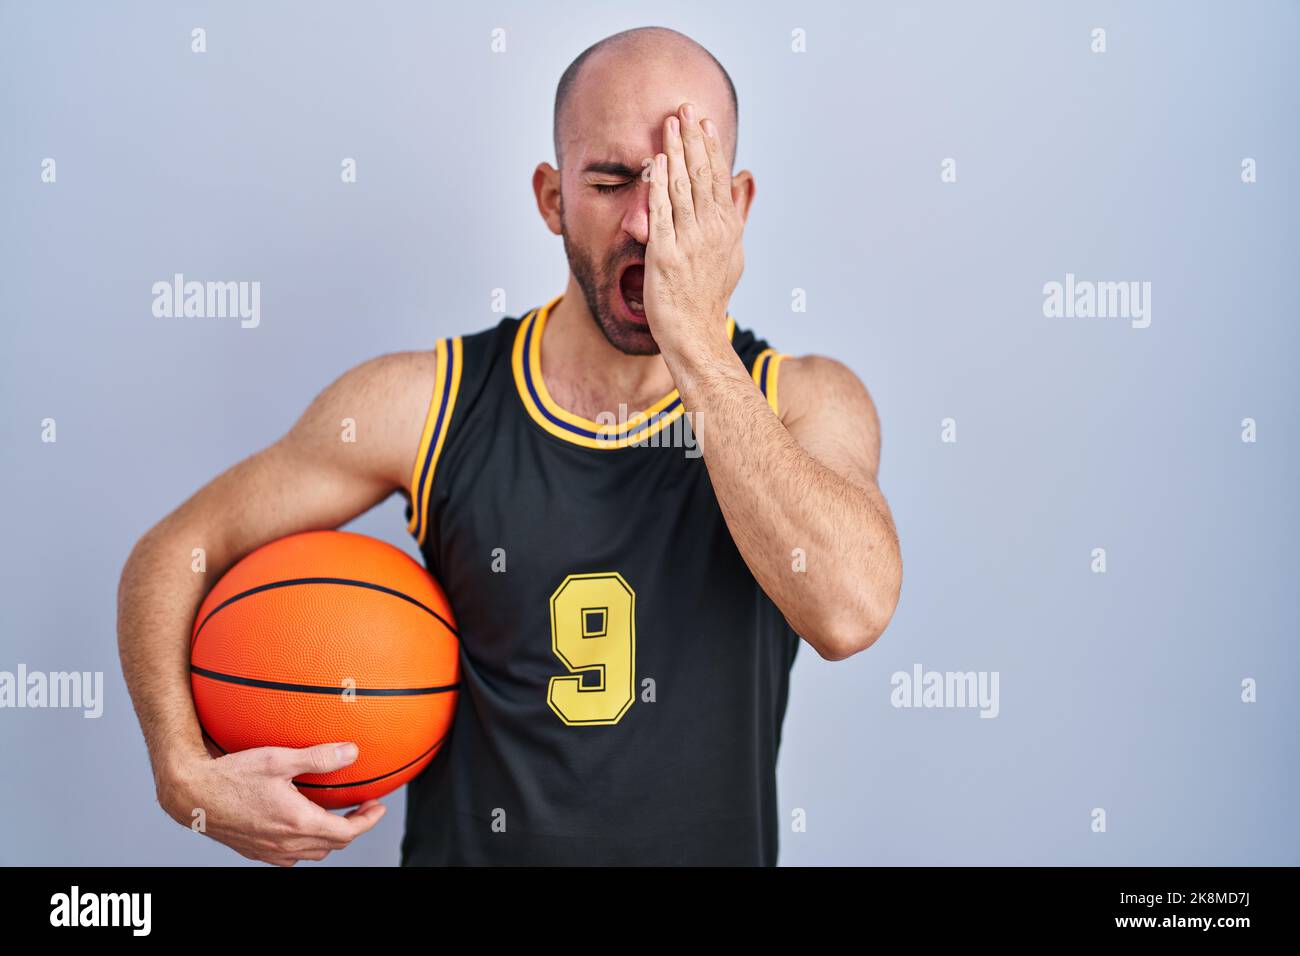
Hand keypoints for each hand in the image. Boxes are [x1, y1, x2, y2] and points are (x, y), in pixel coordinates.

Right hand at [157, 742, 385, 865]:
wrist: (190, 796)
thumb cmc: (232, 775)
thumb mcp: (279, 759)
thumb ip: (319, 757)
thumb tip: (352, 752)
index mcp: (297, 824)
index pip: (347, 833)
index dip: (368, 821)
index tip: (378, 807)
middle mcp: (285, 844)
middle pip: (332, 845)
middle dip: (353, 828)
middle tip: (361, 808)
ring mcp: (269, 851)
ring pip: (312, 853)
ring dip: (329, 837)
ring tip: (335, 815)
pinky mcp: (254, 851)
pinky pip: (289, 856)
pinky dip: (305, 843)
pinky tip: (300, 824)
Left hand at [644, 102, 744, 361]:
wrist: (695, 333)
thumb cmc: (709, 296)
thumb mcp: (733, 253)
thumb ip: (736, 214)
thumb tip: (744, 181)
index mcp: (727, 228)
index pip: (718, 178)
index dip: (710, 147)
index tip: (703, 121)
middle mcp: (711, 230)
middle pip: (702, 175)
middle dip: (693, 138)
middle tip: (685, 106)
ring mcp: (689, 241)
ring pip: (683, 187)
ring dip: (676, 152)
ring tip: (670, 123)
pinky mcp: (666, 254)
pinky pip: (662, 212)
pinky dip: (660, 185)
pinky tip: (657, 162)